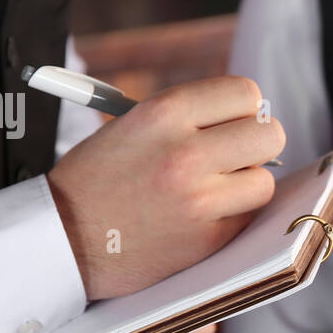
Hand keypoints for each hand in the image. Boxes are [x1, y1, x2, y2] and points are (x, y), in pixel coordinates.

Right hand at [46, 76, 284, 300]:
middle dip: (257, 145)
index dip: (243, 109)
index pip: (245, 93)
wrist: (63, 239)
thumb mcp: (132, 125)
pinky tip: (202, 215)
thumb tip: (249, 117)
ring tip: (213, 189)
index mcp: (164, 113)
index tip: (232, 122)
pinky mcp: (206, 238)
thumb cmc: (97, 179)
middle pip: (270, 135)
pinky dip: (233, 215)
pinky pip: (247, 217)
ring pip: (265, 181)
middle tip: (235, 156)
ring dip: (247, 185)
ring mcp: (199, 199)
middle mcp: (185, 153)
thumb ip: (189, 117)